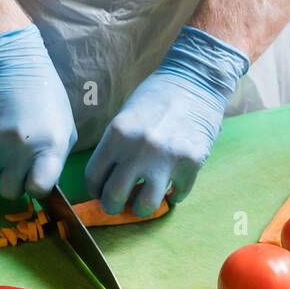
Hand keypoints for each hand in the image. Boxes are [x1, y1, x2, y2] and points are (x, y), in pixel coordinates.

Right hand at [0, 25, 77, 199]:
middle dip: (14, 182)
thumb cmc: (46, 95)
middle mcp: (25, 147)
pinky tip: (0, 122)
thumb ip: (56, 156)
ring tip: (10, 135)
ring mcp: (0, 140)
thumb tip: (46, 181)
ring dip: (2, 161)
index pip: (40, 187)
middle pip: (10, 191)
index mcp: (52, 145)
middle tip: (19, 164)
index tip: (36, 180)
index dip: (36, 189)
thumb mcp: (64, 125)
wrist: (14, 63)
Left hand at [84, 26, 249, 215]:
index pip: (93, 178)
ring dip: (142, 207)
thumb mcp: (125, 117)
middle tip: (120, 203)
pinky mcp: (192, 162)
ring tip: (145, 199)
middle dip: (113, 206)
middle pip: (114, 198)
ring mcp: (167, 158)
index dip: (95, 190)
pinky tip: (172, 184)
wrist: (196, 81)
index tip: (102, 190)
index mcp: (117, 134)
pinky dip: (173, 194)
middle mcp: (139, 149)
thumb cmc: (156, 96)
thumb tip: (106, 181)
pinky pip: (177, 195)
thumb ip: (115, 148)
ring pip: (145, 206)